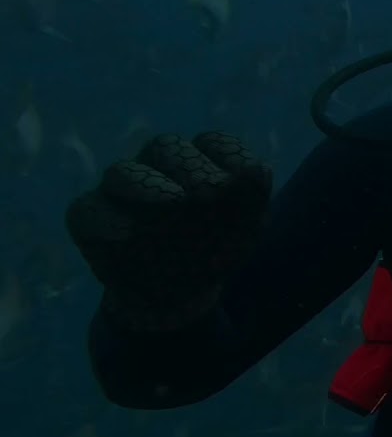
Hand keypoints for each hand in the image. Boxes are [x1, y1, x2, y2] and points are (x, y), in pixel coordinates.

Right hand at [66, 132, 270, 330]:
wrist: (178, 294)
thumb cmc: (216, 248)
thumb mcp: (246, 228)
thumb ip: (252, 197)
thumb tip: (258, 170)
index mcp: (199, 161)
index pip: (214, 143)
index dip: (230, 156)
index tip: (249, 178)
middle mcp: (158, 166)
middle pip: (166, 147)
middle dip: (190, 168)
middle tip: (209, 194)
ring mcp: (122, 190)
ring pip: (123, 172)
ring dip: (146, 186)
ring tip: (172, 203)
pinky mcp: (90, 218)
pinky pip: (89, 211)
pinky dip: (109, 221)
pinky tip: (129, 236)